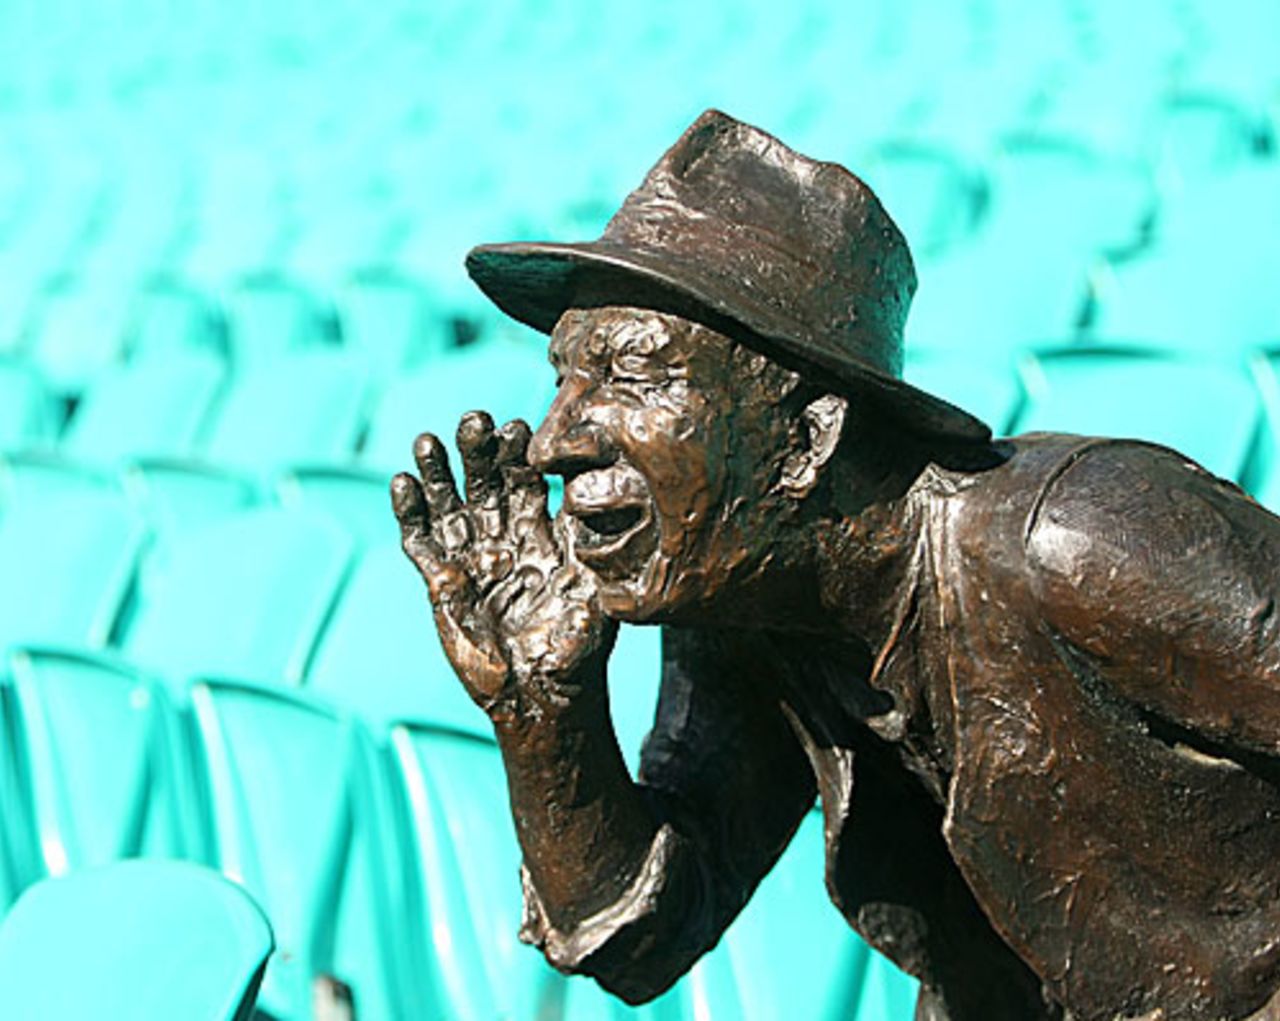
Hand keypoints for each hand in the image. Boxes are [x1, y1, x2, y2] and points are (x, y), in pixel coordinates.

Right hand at [391, 412, 614, 716]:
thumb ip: (589, 543)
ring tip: (428, 440)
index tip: (518, 428)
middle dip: (477, 451)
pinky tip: (402, 483)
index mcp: (541, 532)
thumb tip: (595, 494)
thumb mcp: (593, 588)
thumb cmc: (578, 644)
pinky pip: (422, 542)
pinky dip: (410, 514)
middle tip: (474, 419)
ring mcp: (469, 556)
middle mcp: (503, 537)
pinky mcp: (440, 581)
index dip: (520, 455)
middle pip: (485, 482)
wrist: (544, 695)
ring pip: (449, 504)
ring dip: (438, 472)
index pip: (527, 481)